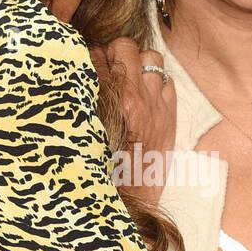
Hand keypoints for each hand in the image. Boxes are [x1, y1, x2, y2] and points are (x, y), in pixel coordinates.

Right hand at [89, 37, 176, 207]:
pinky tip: (146, 96)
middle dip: (115, 53)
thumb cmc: (99, 171)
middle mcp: (133, 98)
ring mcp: (155, 105)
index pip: (95, 56)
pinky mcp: (169, 116)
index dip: (89, 57)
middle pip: (125, 47)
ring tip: (130, 78)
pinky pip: (168, 81)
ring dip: (140, 63)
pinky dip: (157, 83)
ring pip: (152, 58)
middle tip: (109, 67)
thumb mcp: (82, 134)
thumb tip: (82, 74)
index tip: (86, 64)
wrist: (129, 202)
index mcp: (106, 101)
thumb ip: (84, 101)